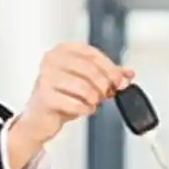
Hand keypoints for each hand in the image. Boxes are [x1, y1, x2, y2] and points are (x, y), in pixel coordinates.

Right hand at [10, 43, 132, 149]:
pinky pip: (75, 104)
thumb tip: (128, 74)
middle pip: (89, 69)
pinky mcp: (44, 97)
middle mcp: (52, 60)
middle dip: (104, 84)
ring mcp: (45, 77)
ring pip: (83, 87)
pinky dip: (85, 109)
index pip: (92, 54)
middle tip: (108, 94)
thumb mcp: (87, 82)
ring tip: (93, 102)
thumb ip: (108, 75)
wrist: (40, 118)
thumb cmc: (63, 96)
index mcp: (63, 50)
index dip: (110, 68)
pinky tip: (84, 109)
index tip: (120, 80)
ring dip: (95, 98)